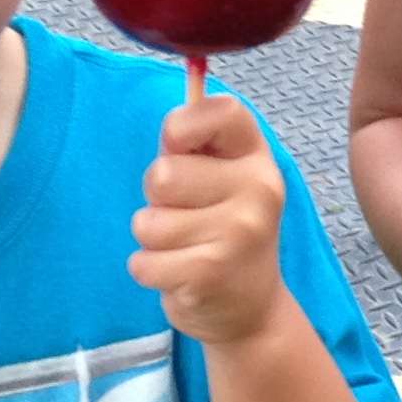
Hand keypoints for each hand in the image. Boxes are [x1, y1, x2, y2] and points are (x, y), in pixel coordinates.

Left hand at [129, 93, 291, 349]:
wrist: (252, 310)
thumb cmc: (222, 231)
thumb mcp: (223, 180)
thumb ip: (198, 144)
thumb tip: (183, 91)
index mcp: (257, 158)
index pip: (221, 111)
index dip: (182, 127)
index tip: (179, 150)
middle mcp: (257, 189)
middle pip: (163, 173)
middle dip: (157, 200)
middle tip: (186, 217)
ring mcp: (239, 232)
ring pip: (147, 223)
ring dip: (153, 241)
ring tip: (185, 249)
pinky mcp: (212, 273)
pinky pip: (143, 262)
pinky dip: (148, 271)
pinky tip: (179, 275)